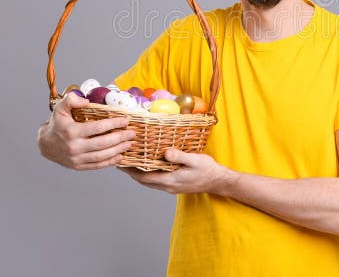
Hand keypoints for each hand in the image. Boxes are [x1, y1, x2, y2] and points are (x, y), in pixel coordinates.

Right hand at [37, 92, 135, 169]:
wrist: (45, 145)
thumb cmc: (57, 124)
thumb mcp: (60, 108)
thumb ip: (71, 100)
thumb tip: (86, 101)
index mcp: (71, 132)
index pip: (97, 127)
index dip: (113, 124)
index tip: (125, 120)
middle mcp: (74, 147)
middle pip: (102, 143)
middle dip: (120, 138)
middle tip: (132, 133)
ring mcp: (76, 159)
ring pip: (101, 156)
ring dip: (118, 150)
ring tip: (129, 144)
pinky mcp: (78, 166)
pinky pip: (97, 165)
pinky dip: (110, 162)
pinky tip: (120, 156)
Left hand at [119, 148, 234, 194]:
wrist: (218, 181)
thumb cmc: (208, 170)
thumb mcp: (195, 160)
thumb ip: (179, 156)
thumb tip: (165, 152)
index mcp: (170, 180)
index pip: (144, 177)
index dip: (131, 171)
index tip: (121, 163)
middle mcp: (167, 186)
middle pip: (144, 181)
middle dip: (131, 172)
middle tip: (121, 162)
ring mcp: (171, 187)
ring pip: (149, 182)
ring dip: (138, 174)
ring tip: (131, 163)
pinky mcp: (174, 185)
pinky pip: (156, 180)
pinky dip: (148, 174)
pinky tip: (148, 166)